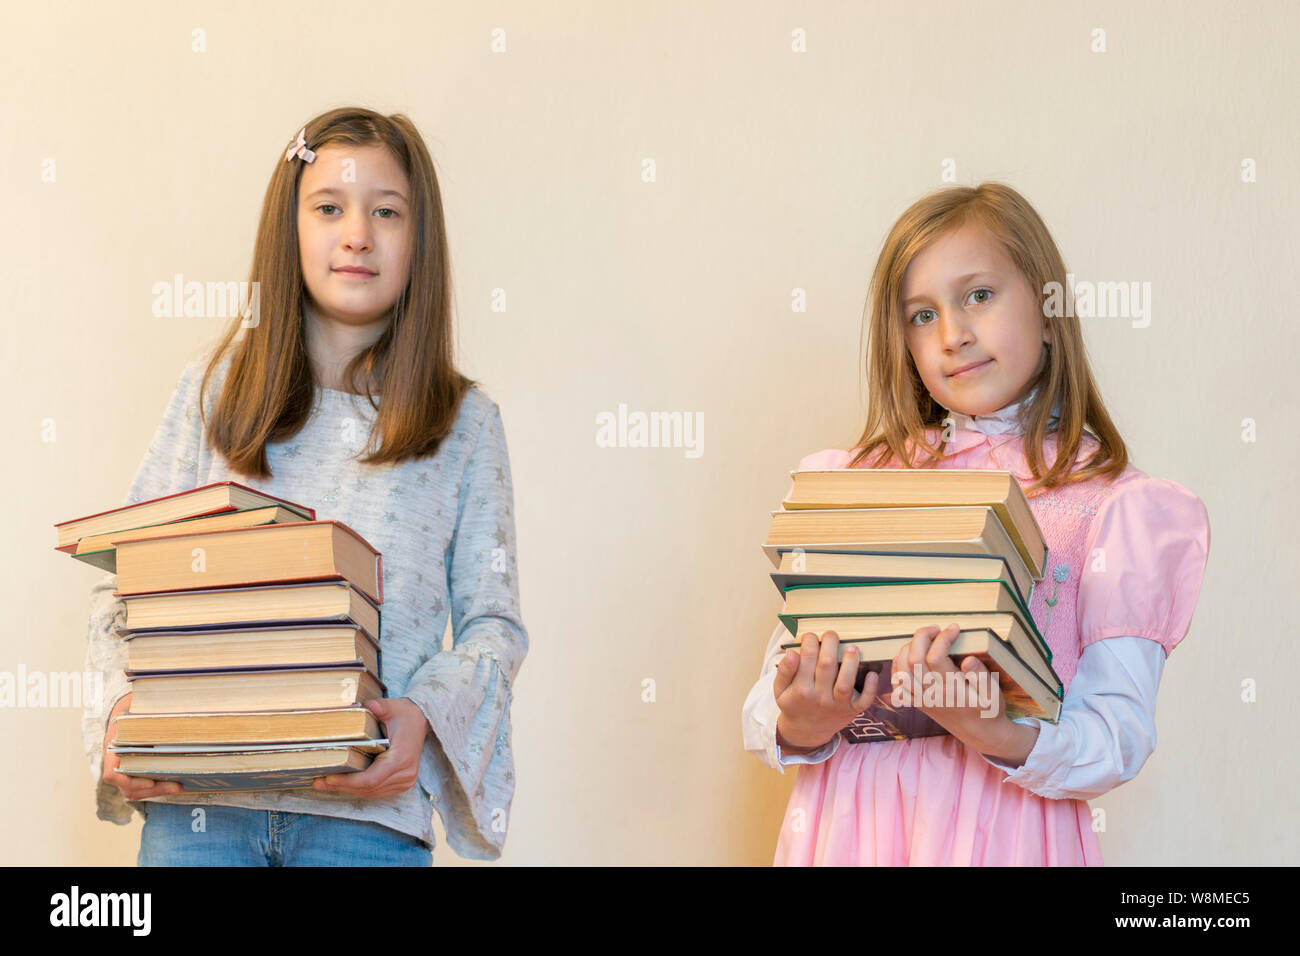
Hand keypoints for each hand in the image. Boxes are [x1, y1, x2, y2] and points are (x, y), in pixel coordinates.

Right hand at [102, 692, 184, 798]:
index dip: (129, 782)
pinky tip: (176, 783)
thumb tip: (175, 713)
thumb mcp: (137, 706)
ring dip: (157, 792)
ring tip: (179, 786)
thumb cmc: (132, 707)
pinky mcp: (133, 772)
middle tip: (177, 786)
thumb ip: (148, 713)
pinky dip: (156, 788)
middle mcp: (115, 763)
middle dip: (153, 790)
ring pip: (134, 792)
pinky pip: (141, 787)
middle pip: (128, 788)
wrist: (124, 708)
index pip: (112, 775)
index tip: (150, 781)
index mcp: (112, 749)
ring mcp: (123, 769)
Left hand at [312, 697, 429, 799]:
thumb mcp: (392, 707)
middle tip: (318, 782)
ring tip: (325, 783)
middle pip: (369, 788)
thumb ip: (380, 706)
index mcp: (402, 757)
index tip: (329, 777)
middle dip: (342, 787)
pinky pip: (377, 791)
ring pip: (372, 792)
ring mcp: (405, 780)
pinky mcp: (402, 783)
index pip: (371, 778)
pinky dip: (360, 789)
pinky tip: (343, 783)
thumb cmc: (404, 714)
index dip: (348, 781)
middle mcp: (405, 773)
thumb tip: (367, 705)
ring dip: (349, 790)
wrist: (421, 721)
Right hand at [772, 630, 879, 750]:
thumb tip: (792, 653)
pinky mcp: (852, 711)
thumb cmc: (794, 704)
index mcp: (801, 690)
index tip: (811, 636)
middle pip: (826, 666)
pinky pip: (864, 700)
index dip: (810, 642)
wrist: (806, 731)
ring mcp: (837, 705)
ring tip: (852, 647)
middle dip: (830, 644)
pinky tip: (872, 673)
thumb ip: (784, 671)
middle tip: (831, 634)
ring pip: (846, 682)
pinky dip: (871, 688)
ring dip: (851, 662)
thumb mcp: (780, 690)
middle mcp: (820, 698)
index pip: (806, 659)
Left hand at [890, 624, 1009, 749]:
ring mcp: (921, 698)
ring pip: (902, 668)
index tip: (955, 628)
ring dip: (909, 647)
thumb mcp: (993, 693)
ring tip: (925, 639)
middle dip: (922, 636)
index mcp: (952, 689)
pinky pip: (898, 682)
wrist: (978, 733)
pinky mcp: (917, 701)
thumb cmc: (988, 709)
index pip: (936, 657)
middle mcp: (932, 693)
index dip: (943, 638)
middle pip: (914, 659)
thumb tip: (967, 660)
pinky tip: (909, 654)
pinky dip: (898, 664)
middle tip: (936, 628)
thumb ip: (981, 676)